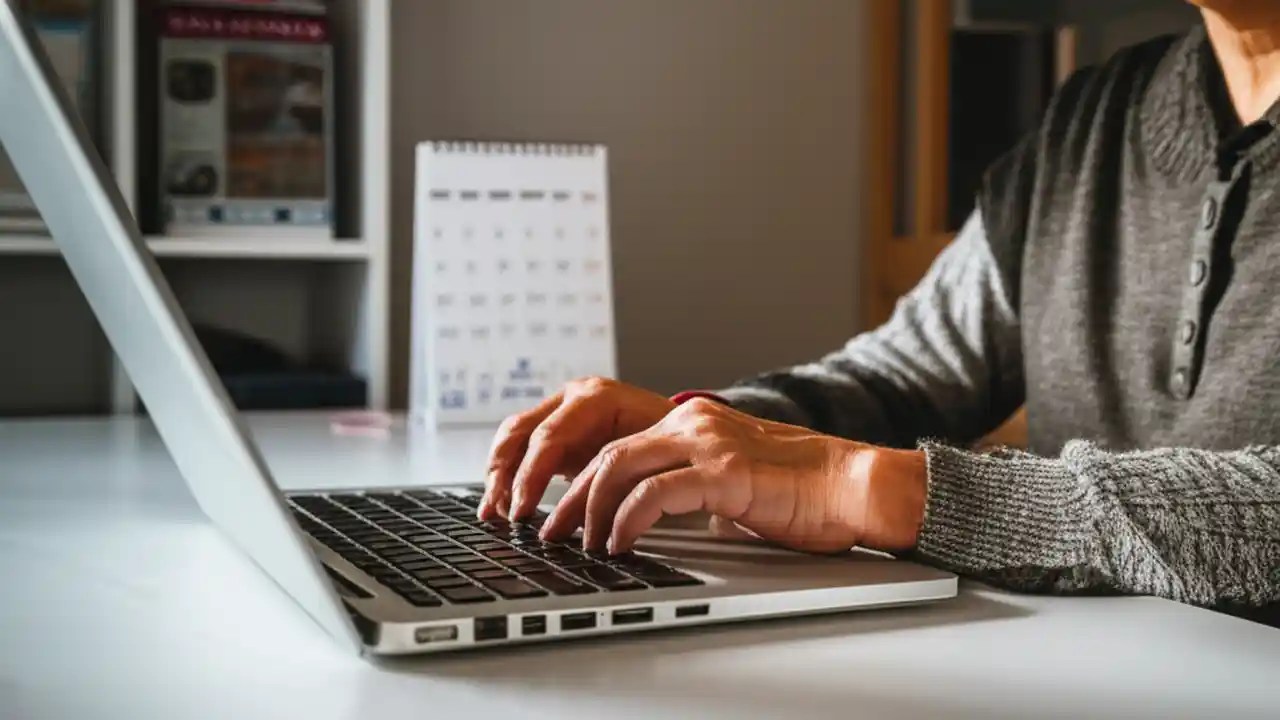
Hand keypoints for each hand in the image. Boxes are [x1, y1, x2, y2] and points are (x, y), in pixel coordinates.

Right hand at [480, 378, 676, 520]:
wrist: (691, 433)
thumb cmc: (678, 449)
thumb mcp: (655, 462)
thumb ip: (623, 485)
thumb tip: (594, 524)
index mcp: (598, 399)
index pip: (550, 436)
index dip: (530, 477)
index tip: (521, 511)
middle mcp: (574, 397)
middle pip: (521, 432)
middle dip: (505, 476)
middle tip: (499, 515)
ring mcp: (562, 409)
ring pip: (513, 437)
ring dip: (499, 476)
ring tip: (493, 514)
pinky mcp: (558, 430)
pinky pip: (522, 448)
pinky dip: (510, 476)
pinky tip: (504, 506)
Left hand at [540, 398, 928, 554]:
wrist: (853, 486)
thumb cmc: (804, 492)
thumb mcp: (736, 483)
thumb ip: (698, 489)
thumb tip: (670, 518)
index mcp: (694, 421)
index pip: (618, 446)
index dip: (583, 483)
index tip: (563, 516)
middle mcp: (694, 422)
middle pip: (607, 454)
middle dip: (572, 497)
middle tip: (552, 532)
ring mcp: (707, 443)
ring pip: (619, 467)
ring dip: (590, 510)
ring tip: (582, 544)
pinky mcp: (724, 472)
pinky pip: (655, 493)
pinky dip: (627, 520)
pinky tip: (620, 543)